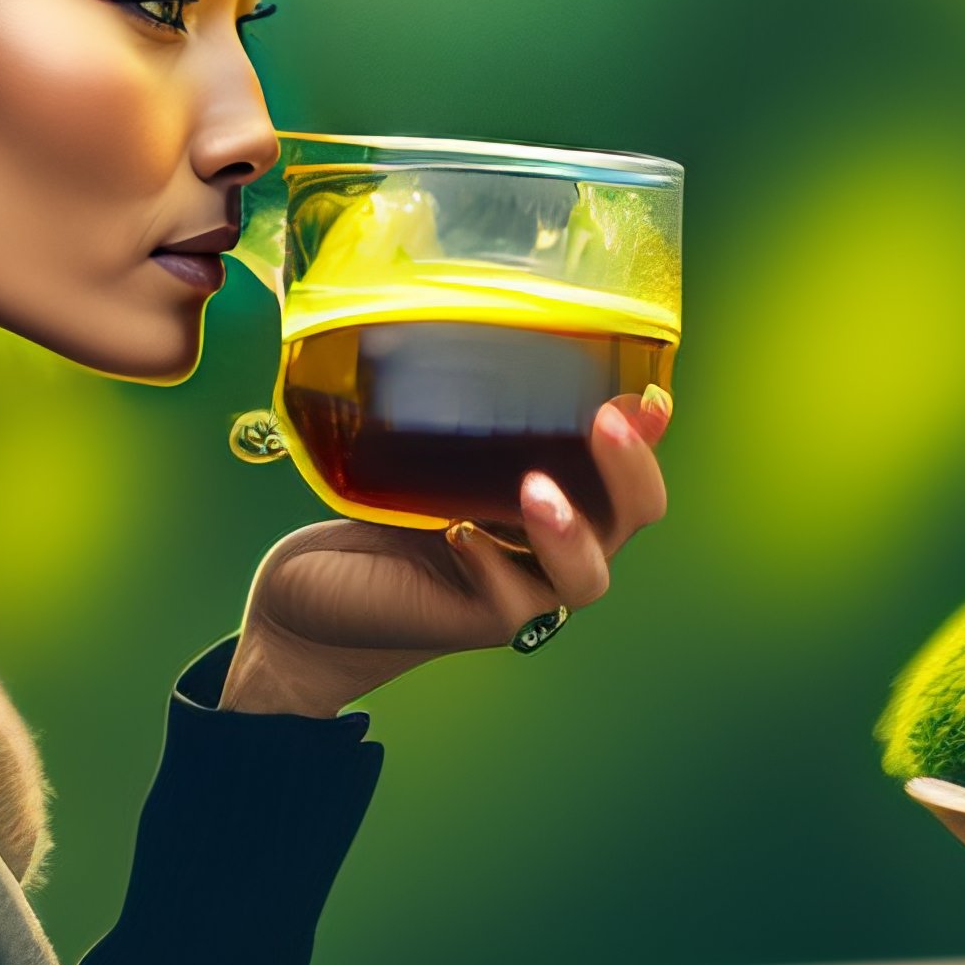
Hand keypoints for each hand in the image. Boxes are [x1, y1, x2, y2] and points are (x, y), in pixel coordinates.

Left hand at [219, 388, 672, 715]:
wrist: (316, 593)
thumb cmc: (384, 513)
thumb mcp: (434, 450)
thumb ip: (485, 420)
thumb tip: (516, 341)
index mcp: (563, 501)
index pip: (630, 472)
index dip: (648, 440)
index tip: (646, 400)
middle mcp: (557, 548)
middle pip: (632, 521)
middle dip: (630, 473)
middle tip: (604, 425)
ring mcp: (524, 592)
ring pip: (586, 576)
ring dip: (569, 532)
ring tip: (534, 489)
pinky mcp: (478, 622)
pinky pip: (510, 604)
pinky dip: (489, 564)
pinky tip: (458, 533)